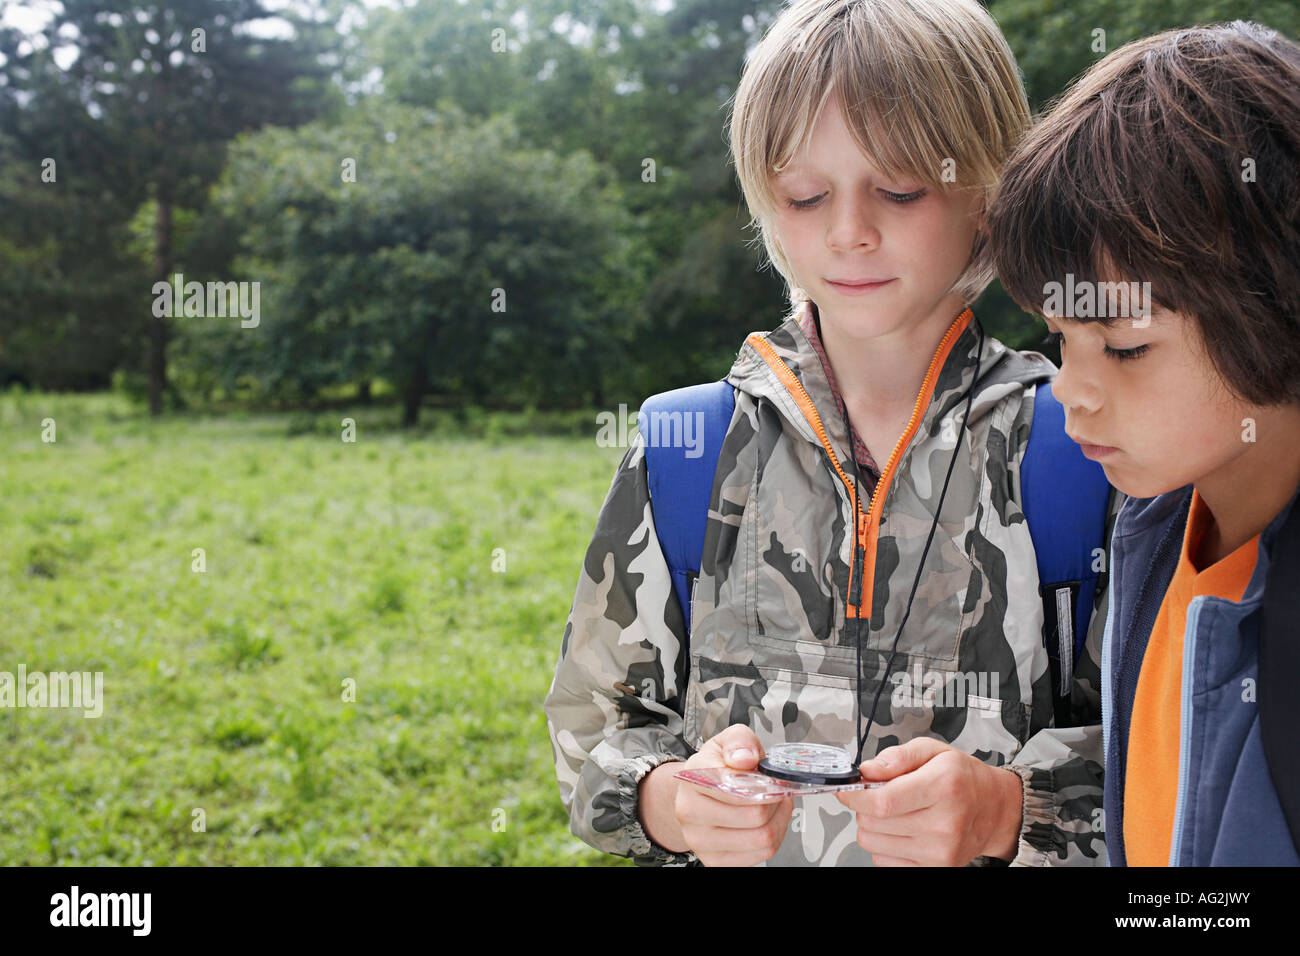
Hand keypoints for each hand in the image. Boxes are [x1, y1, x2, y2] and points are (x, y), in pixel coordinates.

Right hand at [644, 724, 792, 865]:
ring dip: (777, 822)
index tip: (773, 781)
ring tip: (773, 807)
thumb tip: (746, 758)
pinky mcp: (712, 861)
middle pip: (754, 817)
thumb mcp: (726, 742)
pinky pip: (759, 857)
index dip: (766, 786)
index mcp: (693, 777)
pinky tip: (765, 825)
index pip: (738, 789)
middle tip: (776, 793)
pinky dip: (771, 840)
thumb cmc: (714, 769)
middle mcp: (689, 811)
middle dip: (775, 803)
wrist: (693, 795)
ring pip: (761, 840)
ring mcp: (699, 840)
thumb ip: (740, 741)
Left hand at [834, 737, 1022, 865]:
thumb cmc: (964, 779)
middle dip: (864, 806)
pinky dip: (884, 846)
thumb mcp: (933, 750)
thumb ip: (897, 756)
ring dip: (872, 826)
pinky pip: (884, 862)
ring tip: (893, 813)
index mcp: (943, 787)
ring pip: (873, 844)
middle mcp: (944, 823)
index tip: (847, 789)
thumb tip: (867, 770)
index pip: (883, 801)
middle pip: (873, 823)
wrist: (995, 810)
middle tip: (878, 795)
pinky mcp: (936, 868)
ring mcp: (940, 851)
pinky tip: (901, 831)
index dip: (855, 795)